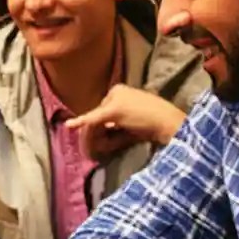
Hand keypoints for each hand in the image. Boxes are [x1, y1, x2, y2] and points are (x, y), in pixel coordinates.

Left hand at [66, 85, 186, 159]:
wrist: (168, 122)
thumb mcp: (132, 121)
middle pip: (97, 117)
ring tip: (111, 146)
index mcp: (120, 90)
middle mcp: (114, 91)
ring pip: (96, 121)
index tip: (112, 140)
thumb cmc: (155, 123)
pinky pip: (93, 118)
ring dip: (98, 137)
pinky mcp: (112, 110)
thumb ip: (115, 127)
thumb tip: (97, 137)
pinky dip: (81, 122)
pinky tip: (69, 125)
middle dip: (99, 134)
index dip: (105, 129)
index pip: (102, 113)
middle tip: (105, 147)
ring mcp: (113, 99)